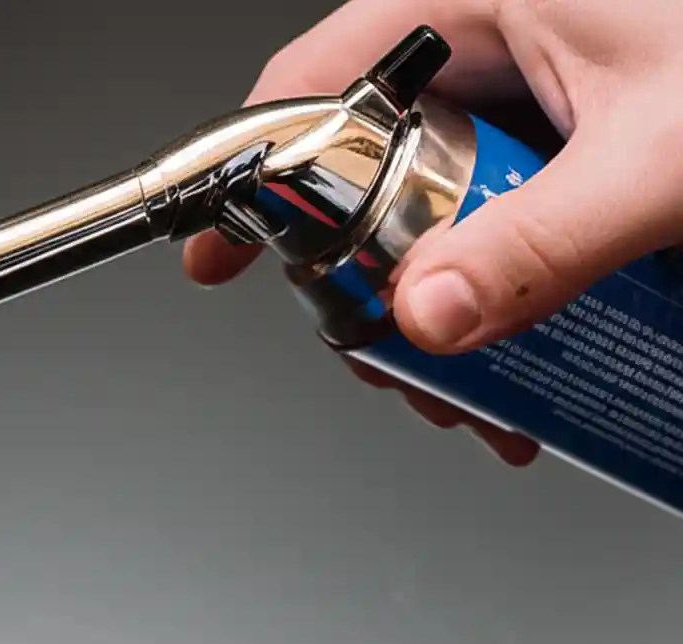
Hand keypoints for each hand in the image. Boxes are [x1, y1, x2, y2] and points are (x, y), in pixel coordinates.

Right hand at [185, 0, 682, 463]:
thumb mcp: (664, 159)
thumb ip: (542, 243)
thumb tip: (426, 318)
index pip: (308, 88)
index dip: (249, 177)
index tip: (219, 259)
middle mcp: (480, 40)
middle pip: (355, 173)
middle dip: (367, 287)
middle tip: (396, 360)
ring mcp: (517, 91)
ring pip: (419, 206)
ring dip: (435, 308)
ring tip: (476, 389)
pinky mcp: (553, 134)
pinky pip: (482, 213)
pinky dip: (489, 287)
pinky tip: (517, 354)